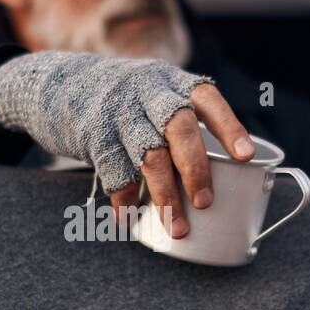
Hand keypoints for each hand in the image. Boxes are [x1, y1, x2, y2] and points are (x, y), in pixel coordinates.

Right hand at [110, 83, 255, 237]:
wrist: (63, 84)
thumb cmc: (127, 100)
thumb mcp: (156, 93)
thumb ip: (183, 122)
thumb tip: (225, 175)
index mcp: (172, 83)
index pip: (207, 100)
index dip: (229, 127)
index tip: (246, 156)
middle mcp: (148, 93)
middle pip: (179, 128)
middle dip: (195, 168)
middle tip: (205, 202)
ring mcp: (120, 113)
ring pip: (149, 156)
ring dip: (165, 196)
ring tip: (177, 227)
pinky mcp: (95, 135)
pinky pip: (115, 173)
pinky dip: (125, 200)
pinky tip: (130, 219)